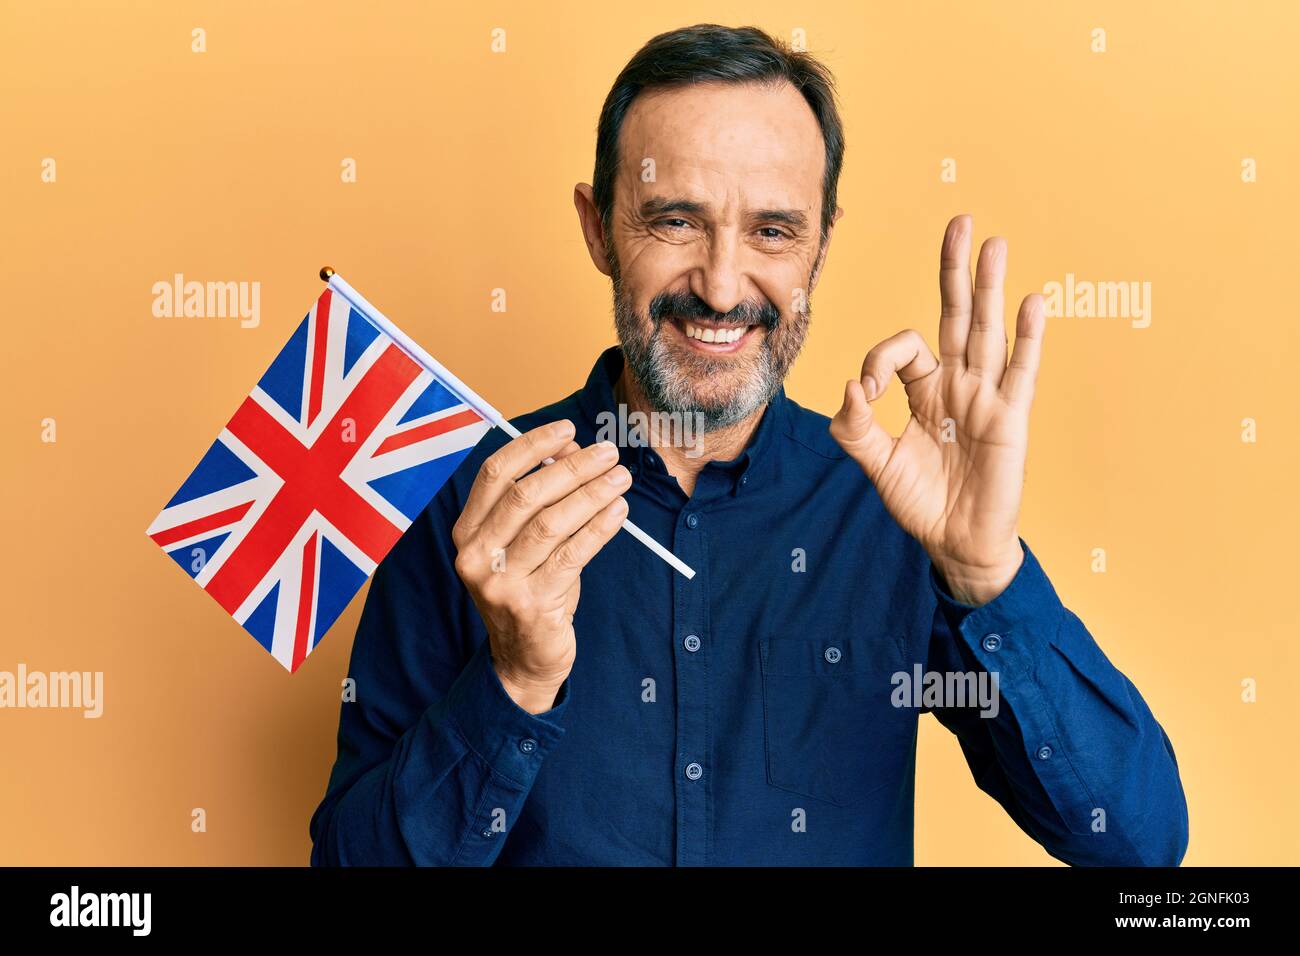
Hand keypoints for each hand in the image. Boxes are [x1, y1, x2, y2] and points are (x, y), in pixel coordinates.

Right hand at [452, 420, 630, 712]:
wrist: (523, 658)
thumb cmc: (529, 588)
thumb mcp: (522, 543)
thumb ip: (540, 499)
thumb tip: (573, 451)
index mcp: (467, 532)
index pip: (495, 473)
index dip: (532, 446)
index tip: (567, 429)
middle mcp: (475, 556)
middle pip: (526, 494)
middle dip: (572, 468)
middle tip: (608, 454)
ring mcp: (501, 583)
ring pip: (552, 523)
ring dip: (591, 494)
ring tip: (620, 478)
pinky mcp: (532, 604)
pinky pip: (573, 554)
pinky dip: (600, 527)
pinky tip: (619, 511)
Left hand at [830, 214, 1045, 604]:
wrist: (957, 544)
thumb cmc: (922, 503)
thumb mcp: (877, 465)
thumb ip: (857, 428)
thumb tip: (850, 387)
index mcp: (925, 391)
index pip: (905, 348)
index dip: (880, 358)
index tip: (866, 389)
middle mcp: (958, 385)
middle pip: (957, 316)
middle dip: (955, 270)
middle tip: (961, 221)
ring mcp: (987, 398)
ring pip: (988, 332)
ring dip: (990, 287)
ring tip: (994, 243)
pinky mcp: (1010, 420)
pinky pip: (1020, 372)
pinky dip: (1027, 337)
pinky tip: (1031, 301)